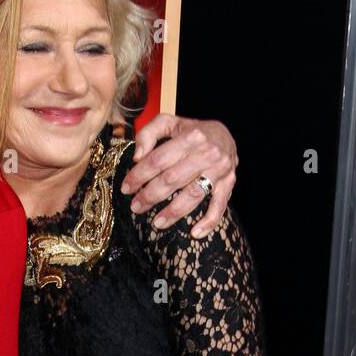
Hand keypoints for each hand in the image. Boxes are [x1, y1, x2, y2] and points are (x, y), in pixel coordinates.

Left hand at [120, 114, 237, 234]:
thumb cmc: (192, 131)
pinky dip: (209, 221)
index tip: (126, 188)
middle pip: (172, 179)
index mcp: (190, 136)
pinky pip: (219, 206)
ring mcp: (219, 169)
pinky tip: (195, 233)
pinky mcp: (229, 183)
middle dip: (150, 195)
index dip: (139, 175)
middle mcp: (206, 153)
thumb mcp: (170, 123)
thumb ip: (149, 133)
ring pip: (193, 195)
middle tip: (136, 207)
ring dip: (173, 212)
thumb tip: (137, 156)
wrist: (226, 135)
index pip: (158, 159)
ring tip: (156, 223)